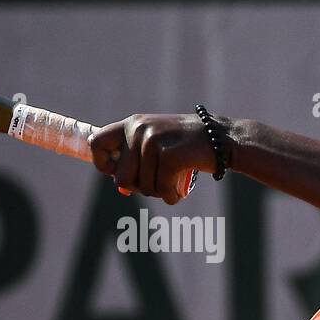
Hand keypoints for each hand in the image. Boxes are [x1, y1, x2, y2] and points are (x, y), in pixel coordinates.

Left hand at [87, 113, 219, 204]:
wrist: (222, 139)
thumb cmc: (187, 146)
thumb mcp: (157, 146)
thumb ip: (136, 161)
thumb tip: (120, 189)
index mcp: (132, 124)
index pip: (97, 143)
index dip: (103, 165)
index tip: (117, 173)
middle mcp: (139, 129)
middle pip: (120, 177)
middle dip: (139, 187)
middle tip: (157, 182)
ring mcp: (153, 141)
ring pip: (142, 187)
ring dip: (158, 191)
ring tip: (173, 181)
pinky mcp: (169, 155)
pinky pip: (161, 190)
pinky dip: (171, 195)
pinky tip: (179, 191)